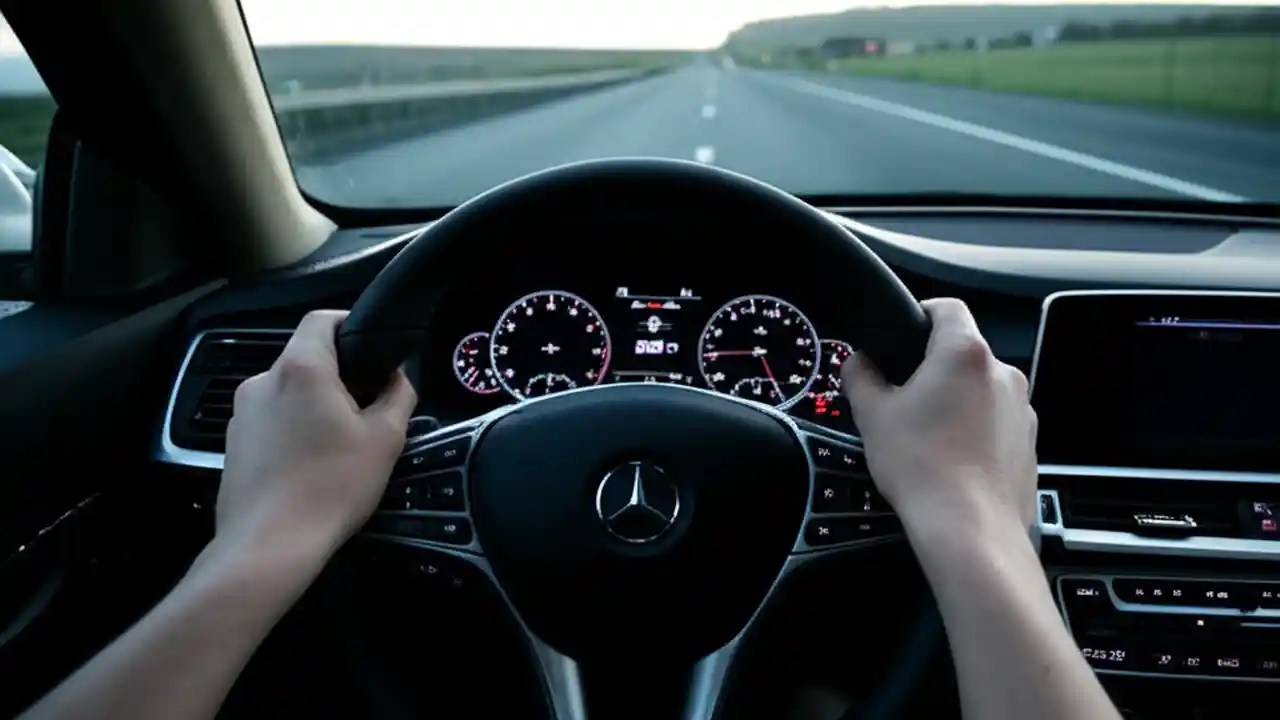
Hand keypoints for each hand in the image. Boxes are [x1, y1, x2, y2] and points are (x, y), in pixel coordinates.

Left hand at [218, 310, 416, 561]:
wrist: (269, 545)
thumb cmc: (333, 485)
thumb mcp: (385, 439)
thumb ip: (398, 395)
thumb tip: (397, 377)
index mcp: (300, 368)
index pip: (321, 319)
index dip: (349, 325)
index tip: (372, 349)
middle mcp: (262, 381)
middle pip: (304, 359)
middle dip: (336, 376)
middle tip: (366, 408)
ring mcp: (240, 415)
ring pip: (286, 393)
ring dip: (312, 407)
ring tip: (338, 444)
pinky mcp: (231, 445)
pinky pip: (269, 423)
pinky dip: (291, 432)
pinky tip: (309, 467)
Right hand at [841, 298, 1037, 548]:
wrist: (969, 528)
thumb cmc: (921, 466)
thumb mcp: (873, 416)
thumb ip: (861, 377)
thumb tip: (857, 362)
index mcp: (965, 353)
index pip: (946, 308)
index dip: (921, 314)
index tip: (902, 334)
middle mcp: (1003, 373)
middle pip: (963, 353)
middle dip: (934, 369)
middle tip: (903, 397)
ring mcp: (1023, 409)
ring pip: (981, 390)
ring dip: (957, 401)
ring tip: (927, 436)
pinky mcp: (1030, 443)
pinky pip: (997, 423)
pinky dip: (976, 431)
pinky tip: (951, 460)